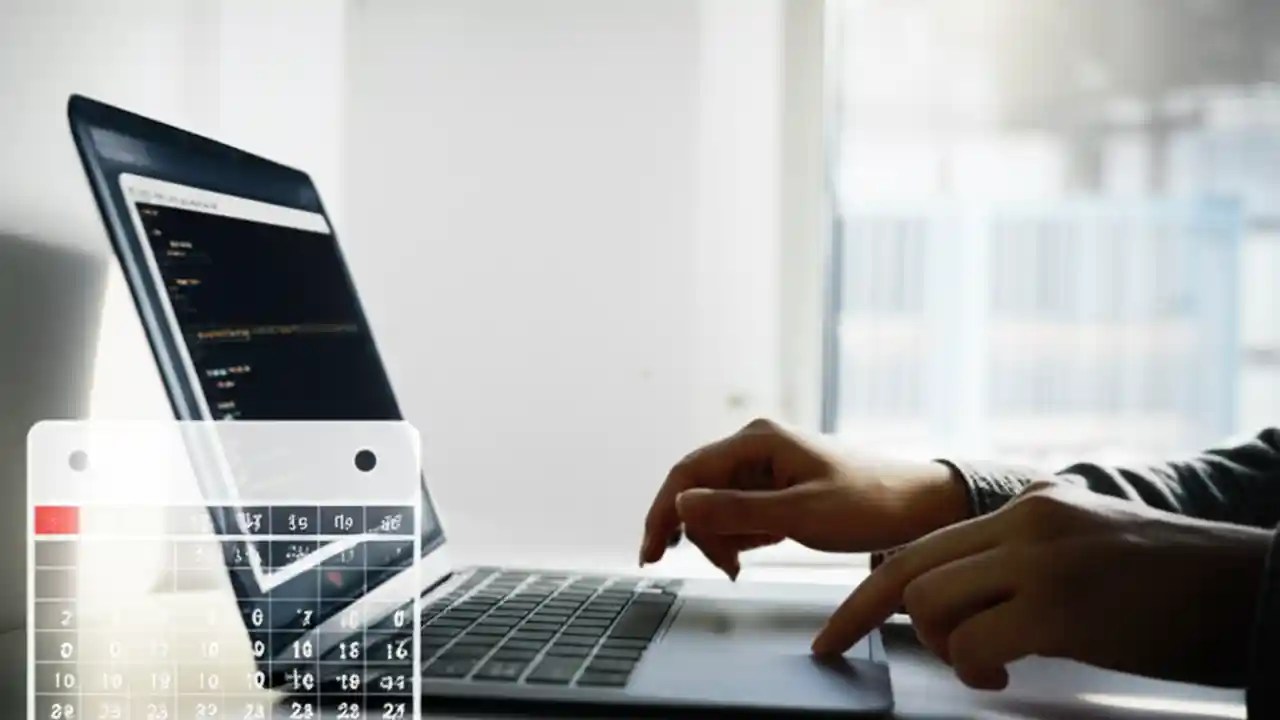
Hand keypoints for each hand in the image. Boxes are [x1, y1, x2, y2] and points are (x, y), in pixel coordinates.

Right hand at [640, 418, 971, 577]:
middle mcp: (756, 446)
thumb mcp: (800, 514)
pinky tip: (751, 555)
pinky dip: (738, 536)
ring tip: (740, 566)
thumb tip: (679, 506)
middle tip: (717, 568)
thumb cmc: (869, 505)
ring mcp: (767, 467)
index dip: (662, 513)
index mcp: (757, 440)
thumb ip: (736, 511)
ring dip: (719, 539)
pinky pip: (739, 512)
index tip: (651, 554)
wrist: (920, 508)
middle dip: (697, 533)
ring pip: (716, 505)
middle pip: (698, 489)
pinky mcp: (778, 487)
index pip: (688, 473)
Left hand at [812, 481, 1271, 688]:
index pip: (924, 543)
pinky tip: (1001, 678)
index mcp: (1029, 509)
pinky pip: (975, 644)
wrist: (1252, 589)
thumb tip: (959, 609)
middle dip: (861, 612)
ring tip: (979, 665)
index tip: (837, 623)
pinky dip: (973, 670)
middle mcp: (1027, 521)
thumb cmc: (1172, 588)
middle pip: (910, 568)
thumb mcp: (1084, 554)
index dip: (872, 587)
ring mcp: (1043, 560)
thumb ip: (1019, 566)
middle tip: (835, 647)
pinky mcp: (1063, 606)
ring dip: (941, 647)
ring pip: (933, 603)